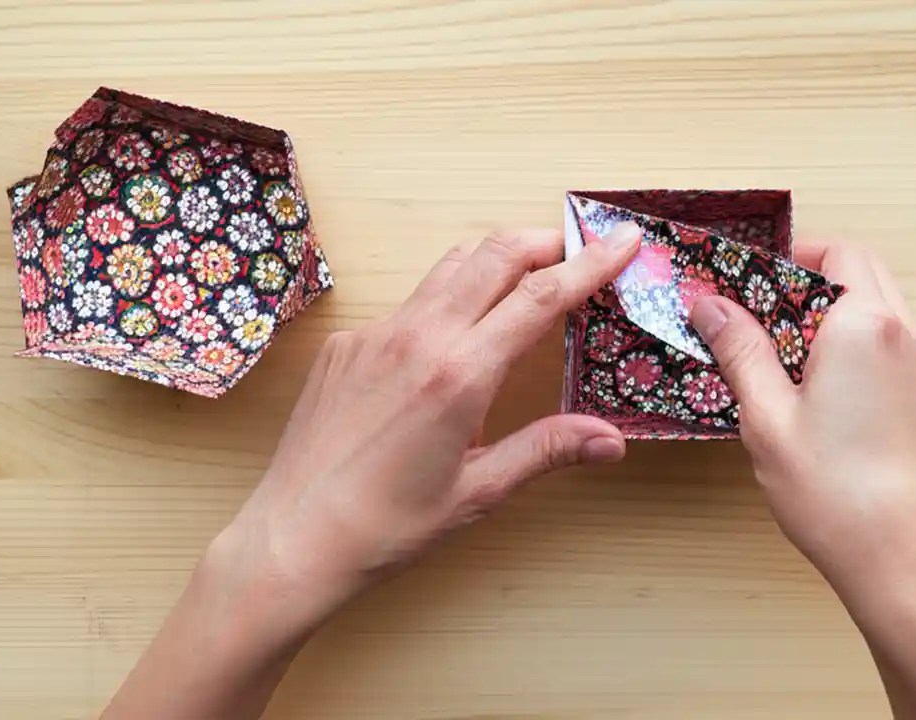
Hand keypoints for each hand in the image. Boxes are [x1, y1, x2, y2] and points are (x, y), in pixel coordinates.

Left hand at [217, 223, 642, 634]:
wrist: (294, 539)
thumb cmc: (386, 526)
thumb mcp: (478, 490)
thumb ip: (547, 449)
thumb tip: (611, 439)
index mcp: (458, 374)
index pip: (540, 296)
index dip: (589, 263)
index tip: (622, 240)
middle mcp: (416, 338)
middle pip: (495, 255)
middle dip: (545, 242)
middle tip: (580, 250)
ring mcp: (375, 334)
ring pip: (449, 268)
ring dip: (495, 260)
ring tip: (527, 278)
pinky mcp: (346, 344)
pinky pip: (409, 303)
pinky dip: (447, 298)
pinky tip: (456, 335)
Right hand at [688, 242, 915, 608]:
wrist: (903, 558)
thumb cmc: (838, 494)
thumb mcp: (767, 417)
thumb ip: (740, 351)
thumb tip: (712, 306)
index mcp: (865, 326)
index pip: (834, 252)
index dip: (789, 256)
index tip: (748, 280)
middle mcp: (905, 334)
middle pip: (861, 271)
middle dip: (810, 280)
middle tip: (759, 312)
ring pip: (879, 308)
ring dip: (833, 313)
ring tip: (783, 354)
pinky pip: (890, 345)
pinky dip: (855, 344)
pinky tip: (818, 387)